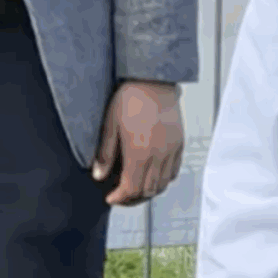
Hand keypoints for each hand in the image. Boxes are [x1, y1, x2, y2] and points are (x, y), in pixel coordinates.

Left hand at [94, 79, 184, 205]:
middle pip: (148, 190)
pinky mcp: (179, 144)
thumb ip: (105, 153)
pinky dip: (163, 180)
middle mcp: (158, 154)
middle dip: (132, 198)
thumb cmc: (131, 97)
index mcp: (139, 152)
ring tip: (136, 189)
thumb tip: (98, 174)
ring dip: (148, 191)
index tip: (111, 198)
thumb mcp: (110, 124)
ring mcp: (171, 150)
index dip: (120, 198)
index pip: (131, 188)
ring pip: (163, 184)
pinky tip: (153, 176)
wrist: (153, 79)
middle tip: (121, 196)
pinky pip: (174, 172)